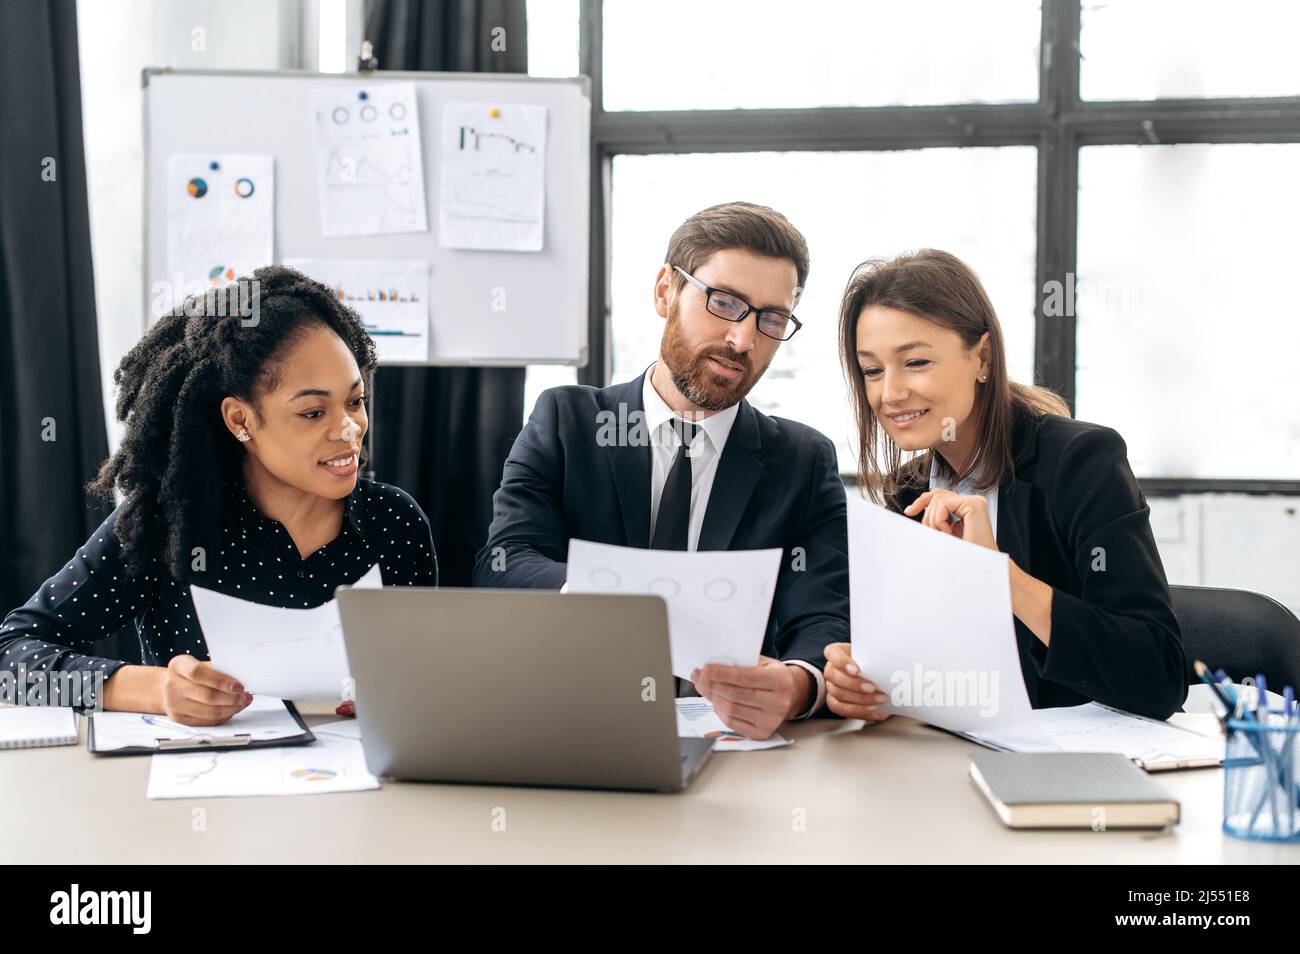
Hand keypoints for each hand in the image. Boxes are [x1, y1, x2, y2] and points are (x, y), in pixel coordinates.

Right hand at [159, 654, 251, 725]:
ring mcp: (174, 704)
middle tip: (245, 695)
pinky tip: (232, 709)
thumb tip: (241, 679)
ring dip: (231, 709)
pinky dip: (224, 716)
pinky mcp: (180, 719)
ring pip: (209, 712)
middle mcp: (172, 686)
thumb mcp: (200, 663)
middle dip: (232, 698)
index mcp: (178, 666)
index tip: (238, 685)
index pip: (198, 673)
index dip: (221, 680)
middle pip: (207, 696)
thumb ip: (217, 669)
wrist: (168, 687)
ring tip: (242, 703)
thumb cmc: (189, 674)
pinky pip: (207, 721)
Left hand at [691, 656, 810, 739]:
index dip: (722, 673)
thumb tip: (711, 668)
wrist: (792, 695)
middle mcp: (778, 703)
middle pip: (735, 695)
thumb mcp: (763, 663)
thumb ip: (741, 663)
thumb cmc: (773, 676)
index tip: (705, 669)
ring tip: (705, 688)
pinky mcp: (762, 733)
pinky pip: (732, 723)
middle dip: (712, 685)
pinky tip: (716, 701)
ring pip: (731, 709)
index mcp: (780, 681)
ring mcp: (771, 721)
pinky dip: (719, 711)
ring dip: (713, 698)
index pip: (745, 677)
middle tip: (699, 678)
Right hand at [823, 642, 890, 721]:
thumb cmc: (870, 662)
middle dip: (854, 684)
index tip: (857, 670)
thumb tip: (889, 662)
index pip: (832, 653)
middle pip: (834, 676)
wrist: (873, 676)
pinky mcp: (834, 701)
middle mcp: (830, 669)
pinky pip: (841, 708)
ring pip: (838, 693)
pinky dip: (858, 710)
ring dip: (860, 699)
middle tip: (872, 688)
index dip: (842, 662)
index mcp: (835, 652)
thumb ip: (875, 657)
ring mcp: (831, 686)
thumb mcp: (872, 655)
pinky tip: (873, 710)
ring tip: (879, 700)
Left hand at [903, 489, 996, 549]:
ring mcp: (975, 501)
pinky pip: (944, 505)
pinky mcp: (974, 504)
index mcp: (966, 507)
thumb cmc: (963, 555)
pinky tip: (949, 533)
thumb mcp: (944, 533)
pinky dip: (939, 521)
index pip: (940, 495)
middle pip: (937, 495)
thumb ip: (935, 518)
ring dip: (933, 521)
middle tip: (930, 533)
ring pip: (938, 500)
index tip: (909, 511)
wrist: (979, 568)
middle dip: (927, 516)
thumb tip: (912, 508)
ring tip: (943, 536)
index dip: (922, 501)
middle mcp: (972, 501)